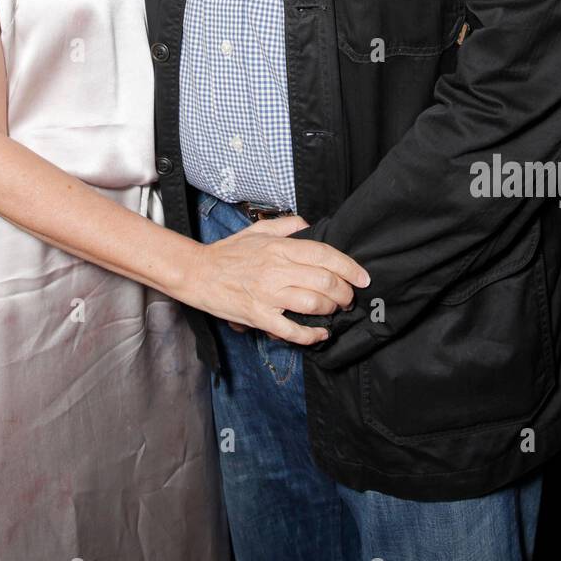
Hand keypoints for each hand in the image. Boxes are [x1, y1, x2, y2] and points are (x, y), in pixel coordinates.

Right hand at [184, 214, 369, 345]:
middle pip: (324, 281)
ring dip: (331, 310)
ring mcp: (267, 295)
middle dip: (345, 292)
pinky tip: (321, 333)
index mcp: (279, 248)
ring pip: (313, 304)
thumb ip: (287, 225)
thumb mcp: (258, 230)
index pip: (324, 254)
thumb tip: (311, 226)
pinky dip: (311, 335)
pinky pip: (291, 330)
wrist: (198, 273)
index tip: (362, 277)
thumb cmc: (228, 253)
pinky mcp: (258, 317)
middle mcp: (276, 270)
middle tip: (349, 297)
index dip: (349, 267)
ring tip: (334, 310)